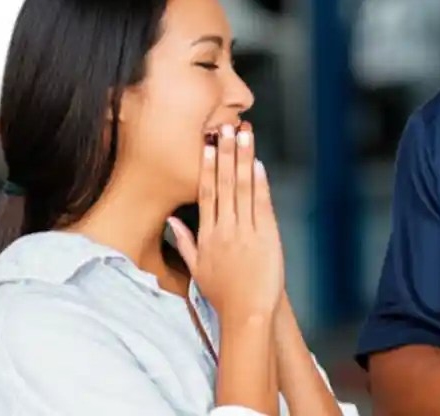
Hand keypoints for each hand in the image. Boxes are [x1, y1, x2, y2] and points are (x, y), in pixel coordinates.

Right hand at [169, 122, 284, 322]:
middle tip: (225, 127)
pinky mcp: (266, 237)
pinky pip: (262, 205)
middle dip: (226, 153)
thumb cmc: (223, 293)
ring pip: (243, 189)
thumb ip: (186, 242)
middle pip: (224, 184)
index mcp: (207, 236)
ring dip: (243, 159)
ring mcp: (246, 232)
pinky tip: (258, 164)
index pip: (205, 194)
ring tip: (244, 135)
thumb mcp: (197, 269)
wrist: (247, 312)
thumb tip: (173, 221)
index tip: (207, 146)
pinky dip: (260, 184)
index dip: (207, 168)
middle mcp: (225, 230)